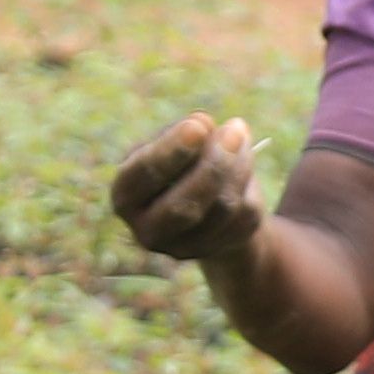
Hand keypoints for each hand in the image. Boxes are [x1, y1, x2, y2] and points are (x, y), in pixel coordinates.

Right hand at [111, 110, 270, 264]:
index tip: (197, 125)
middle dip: (212, 165)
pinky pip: (244, 215)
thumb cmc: (180, 162)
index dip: (172, 151)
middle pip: (182, 206)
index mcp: (125, 196)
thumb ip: (184, 131)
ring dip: (238, 164)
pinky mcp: (219, 249)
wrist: (202, 201)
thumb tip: (204, 125)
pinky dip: (249, 181)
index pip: (143, 176)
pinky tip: (243, 161)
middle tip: (235, 129)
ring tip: (239, 133)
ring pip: (221, 208)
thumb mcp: (174, 141)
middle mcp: (148, 230)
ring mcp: (184, 247)